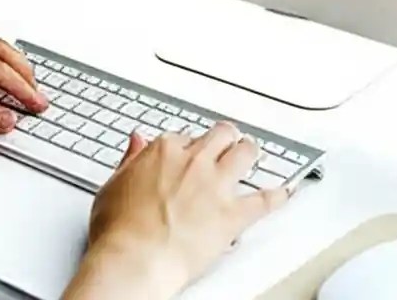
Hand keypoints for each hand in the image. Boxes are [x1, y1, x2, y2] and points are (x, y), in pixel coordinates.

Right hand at [64, 124, 289, 299]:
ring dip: (250, 152)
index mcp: (164, 152)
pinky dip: (277, 197)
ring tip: (252, 154)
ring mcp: (216, 186)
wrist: (134, 260)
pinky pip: (265, 200)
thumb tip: (137, 142)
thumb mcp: (113, 185)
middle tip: (227, 143)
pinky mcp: (232, 215)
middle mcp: (194, 162)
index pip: (186, 137)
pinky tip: (283, 193)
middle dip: (225, 138)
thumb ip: (130, 161)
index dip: (190, 147)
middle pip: (221, 135)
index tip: (190, 154)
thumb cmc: (119, 231)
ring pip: (246, 153)